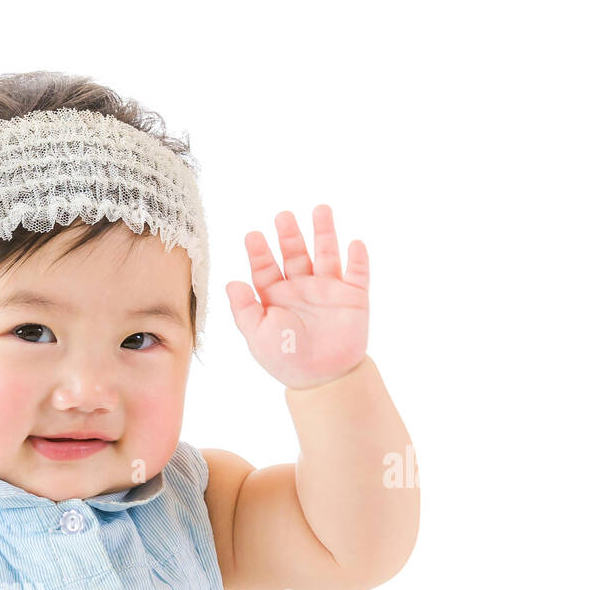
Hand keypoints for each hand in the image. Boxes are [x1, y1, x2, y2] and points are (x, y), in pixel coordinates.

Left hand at [226, 204, 368, 388]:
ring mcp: (328, 290)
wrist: (322, 379)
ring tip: (320, 210)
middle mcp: (301, 288)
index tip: (252, 235)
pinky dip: (358, 258)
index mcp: (275, 297)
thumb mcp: (258, 336)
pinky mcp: (353, 297)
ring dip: (324, 232)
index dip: (259, 252)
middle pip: (294, 253)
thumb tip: (231, 282)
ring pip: (326, 254)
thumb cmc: (286, 360)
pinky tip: (354, 244)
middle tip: (282, 216)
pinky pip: (358, 273)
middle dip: (289, 235)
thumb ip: (245, 310)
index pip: (265, 268)